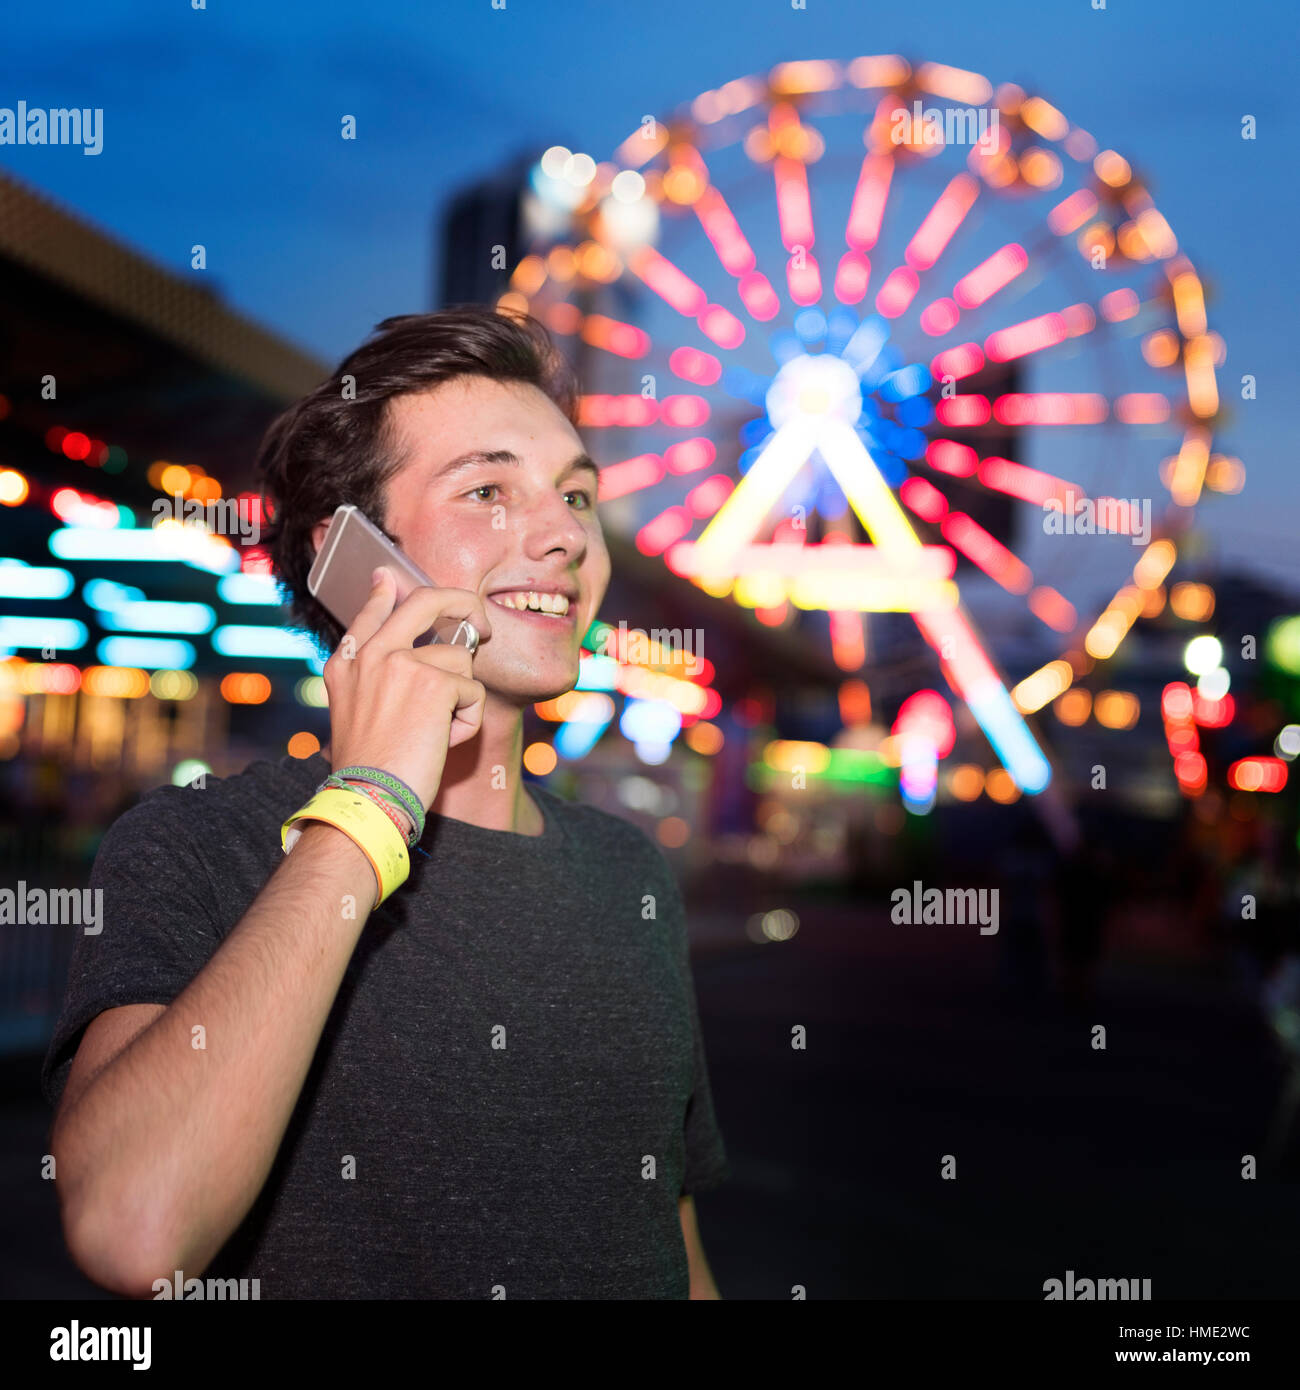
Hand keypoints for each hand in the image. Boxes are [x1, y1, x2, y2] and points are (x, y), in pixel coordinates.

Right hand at [322, 567, 492, 809]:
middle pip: (426, 601)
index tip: (388, 578)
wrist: (368, 798)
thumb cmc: (369, 768)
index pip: (370, 612)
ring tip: (437, 733)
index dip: (385, 593)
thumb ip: (375, 679)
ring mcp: (401, 663)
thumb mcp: (355, 714)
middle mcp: (372, 655)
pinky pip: (473, 692)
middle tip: (479, 621)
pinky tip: (443, 742)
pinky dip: (468, 722)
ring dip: (461, 699)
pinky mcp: (434, 682)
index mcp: (346, 664)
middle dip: (463, 602)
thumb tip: (409, 656)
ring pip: (460, 659)